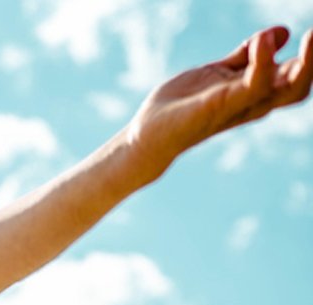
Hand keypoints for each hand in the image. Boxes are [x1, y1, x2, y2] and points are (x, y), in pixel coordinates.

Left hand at [127, 26, 311, 179]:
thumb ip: (246, 55)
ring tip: (307, 34)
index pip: (297, 78)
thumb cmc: (182, 105)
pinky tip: (262, 41)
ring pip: (286, 89)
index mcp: (255, 94)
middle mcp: (254, 103)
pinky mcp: (220, 105)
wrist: (148, 131)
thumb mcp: (218, 72)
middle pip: (300, 86)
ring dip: (303, 62)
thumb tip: (281, 32)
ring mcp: (240, 106)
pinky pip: (251, 86)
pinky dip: (262, 63)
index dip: (310, 58)